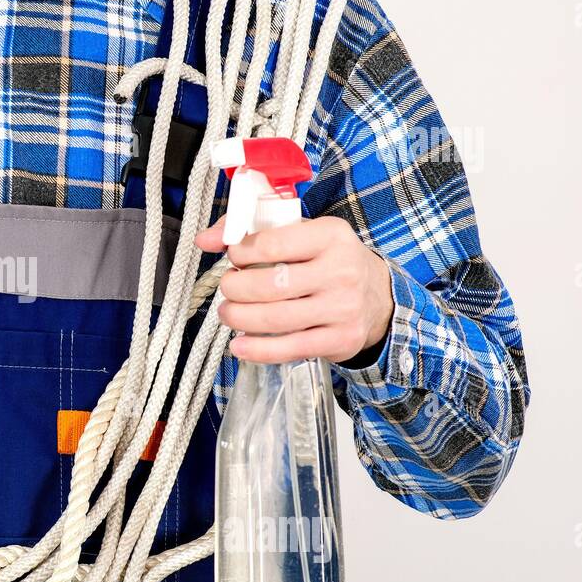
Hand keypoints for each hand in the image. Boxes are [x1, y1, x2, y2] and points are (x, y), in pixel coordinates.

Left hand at [196, 215, 394, 364]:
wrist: (377, 297)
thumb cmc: (327, 261)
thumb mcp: (301, 235)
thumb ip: (251, 231)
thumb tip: (204, 240)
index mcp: (331, 236)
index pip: (271, 244)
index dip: (240, 252)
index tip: (233, 256)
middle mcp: (340, 271)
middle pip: (270, 285)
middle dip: (235, 288)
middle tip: (228, 288)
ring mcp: (342, 308)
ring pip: (275, 319)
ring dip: (239, 317)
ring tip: (228, 313)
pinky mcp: (340, 339)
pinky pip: (290, 348)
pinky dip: (257, 350)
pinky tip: (239, 345)